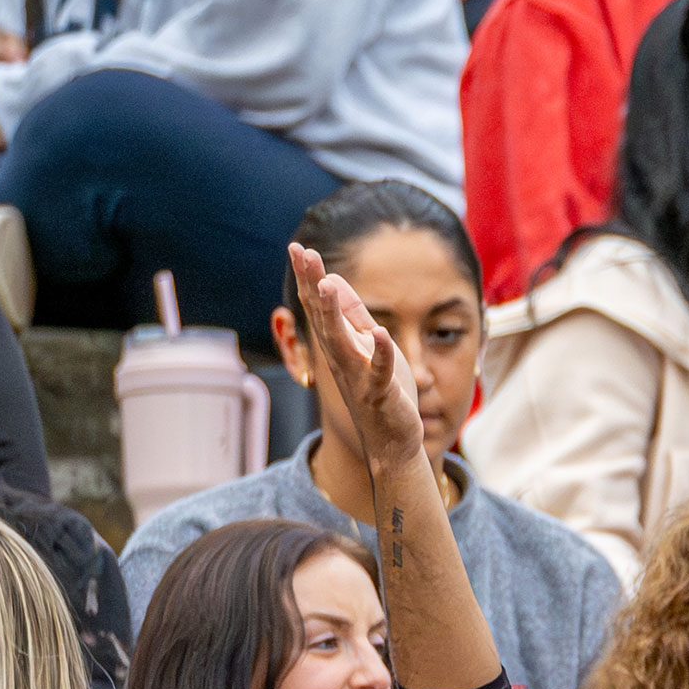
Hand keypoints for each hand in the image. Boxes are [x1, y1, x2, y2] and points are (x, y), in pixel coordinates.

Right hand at [289, 244, 426, 467]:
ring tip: (328, 286)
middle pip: (323, 317)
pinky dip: (380, 354)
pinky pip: (379, 372)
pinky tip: (381, 334)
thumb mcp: (368, 344)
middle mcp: (342, 358)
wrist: (392, 440)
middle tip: (302, 254)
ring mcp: (359, 377)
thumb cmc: (381, 390)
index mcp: (339, 344)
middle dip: (313, 285)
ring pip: (342, 343)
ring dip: (334, 314)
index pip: (319, 306)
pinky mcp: (381, 394)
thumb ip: (353, 315)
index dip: (308, 278)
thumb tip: (332, 281)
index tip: (297, 247)